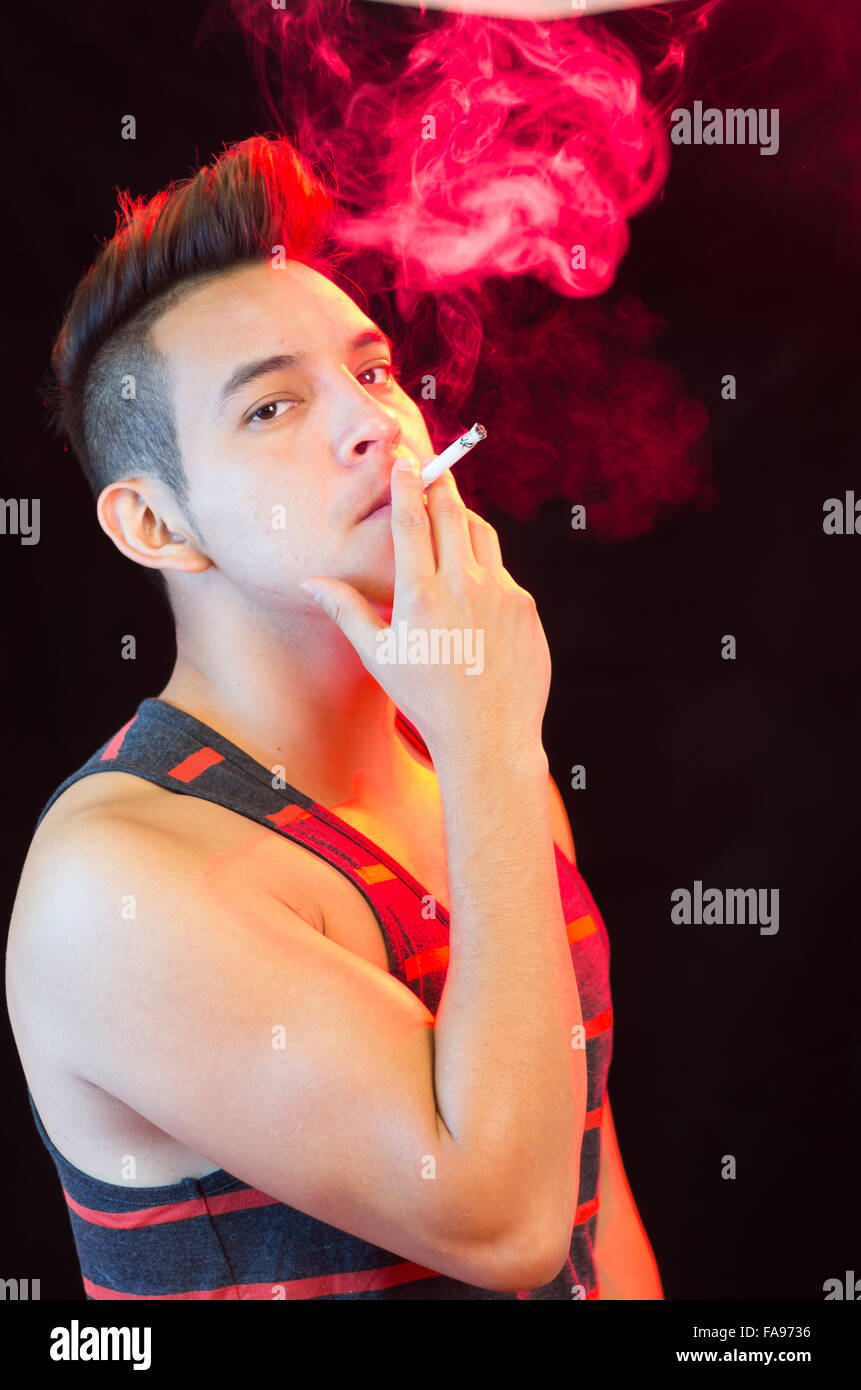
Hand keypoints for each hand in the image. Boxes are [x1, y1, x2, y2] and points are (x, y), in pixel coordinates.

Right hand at [300, 458, 550, 764]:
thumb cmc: (426, 701)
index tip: (405, 459)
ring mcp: (501, 594)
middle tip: (434, 466)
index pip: (411, 522)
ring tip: (452, 513)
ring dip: (465, 517)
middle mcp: (463, 587)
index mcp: (420, 597)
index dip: (407, 484)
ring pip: (483, 534)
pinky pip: (503, 572)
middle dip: (441, 483)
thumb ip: (345, 611)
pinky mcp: (525, 607)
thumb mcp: (378, 657)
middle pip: (452, 514)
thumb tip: (310, 582)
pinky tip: (474, 579)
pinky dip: (486, 565)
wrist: (489, 736)